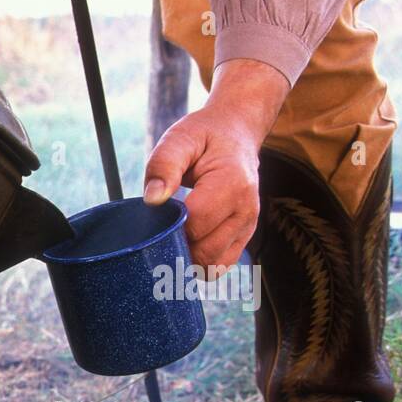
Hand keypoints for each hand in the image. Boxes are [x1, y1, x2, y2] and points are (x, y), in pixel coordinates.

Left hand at [143, 59, 289, 274]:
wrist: (235, 134)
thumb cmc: (204, 137)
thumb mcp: (179, 139)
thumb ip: (164, 166)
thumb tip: (153, 199)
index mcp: (233, 183)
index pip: (195, 224)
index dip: (168, 227)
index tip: (155, 215)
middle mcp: (246, 210)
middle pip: (204, 251)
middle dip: (175, 246)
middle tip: (158, 229)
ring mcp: (248, 227)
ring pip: (212, 266)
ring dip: (186, 259)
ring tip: (172, 236)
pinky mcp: (243, 238)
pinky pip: (219, 267)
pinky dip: (199, 264)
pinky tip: (185, 246)